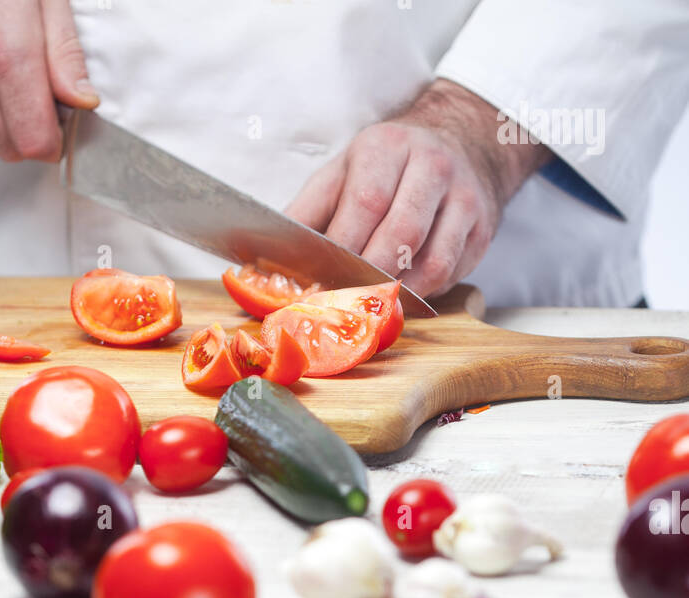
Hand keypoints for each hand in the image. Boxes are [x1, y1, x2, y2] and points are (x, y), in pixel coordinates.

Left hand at [286, 79, 549, 297]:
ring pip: (432, 263)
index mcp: (387, 147)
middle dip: (368, 277)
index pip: (365, 204)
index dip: (341, 250)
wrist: (462, 141)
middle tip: (344, 303)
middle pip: (400, 237)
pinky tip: (403, 293)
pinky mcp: (482, 230)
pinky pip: (451, 273)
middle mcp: (431, 166)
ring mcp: (464, 198)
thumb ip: (307, 211)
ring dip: (398, 292)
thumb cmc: (387, 167)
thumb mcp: (341, 173)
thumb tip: (266, 256)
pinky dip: (424, 292)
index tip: (319, 282)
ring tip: (371, 305)